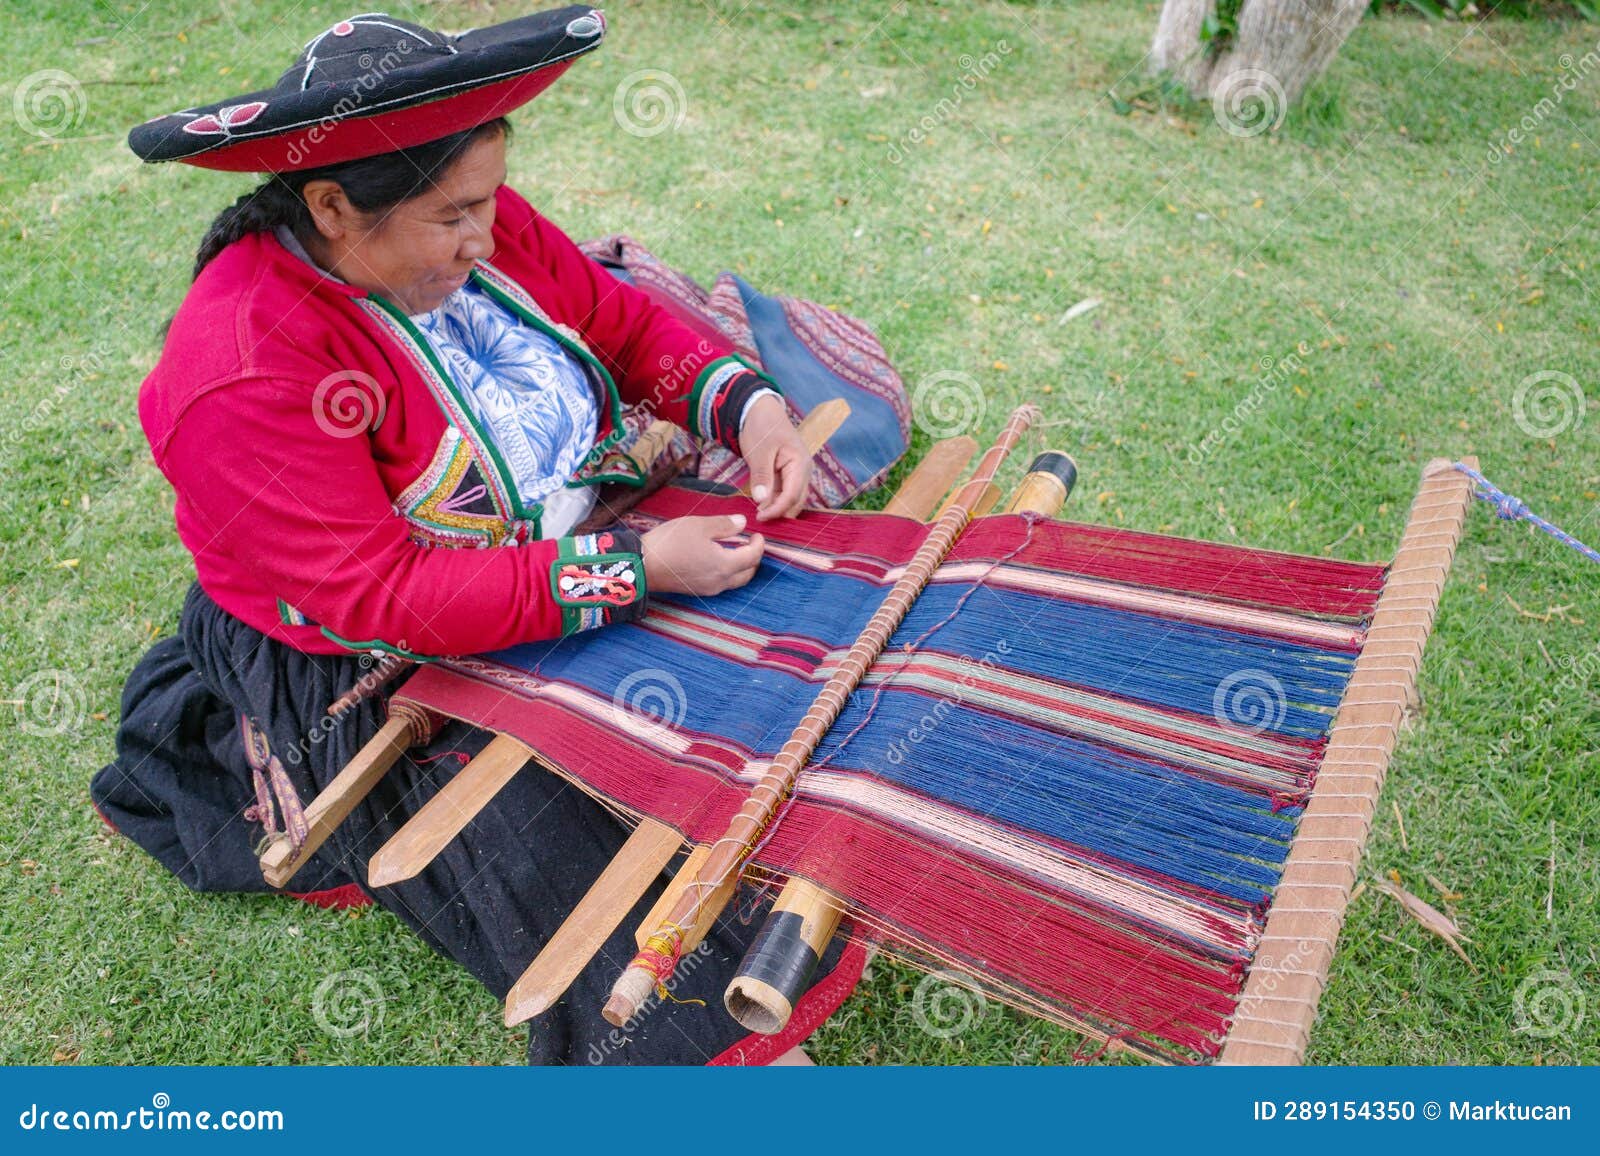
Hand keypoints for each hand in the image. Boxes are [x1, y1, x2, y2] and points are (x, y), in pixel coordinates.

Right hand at [641, 514, 764, 595]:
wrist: (641, 565)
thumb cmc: (670, 543)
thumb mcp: (698, 525)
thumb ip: (724, 524)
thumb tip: (742, 523)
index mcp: (725, 565)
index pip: (753, 557)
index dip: (759, 545)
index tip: (757, 534)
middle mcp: (720, 582)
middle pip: (747, 574)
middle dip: (754, 559)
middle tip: (750, 544)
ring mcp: (707, 589)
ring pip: (734, 581)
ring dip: (740, 567)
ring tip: (735, 549)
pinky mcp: (696, 590)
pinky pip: (720, 583)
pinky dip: (727, 572)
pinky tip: (717, 559)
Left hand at [739, 393, 810, 520]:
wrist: (758, 409)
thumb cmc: (761, 425)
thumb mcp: (759, 451)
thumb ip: (762, 475)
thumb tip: (761, 500)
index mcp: (800, 463)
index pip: (793, 495)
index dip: (777, 509)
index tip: (760, 517)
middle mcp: (802, 470)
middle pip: (796, 500)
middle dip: (780, 512)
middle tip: (759, 520)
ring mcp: (795, 472)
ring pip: (790, 498)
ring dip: (776, 508)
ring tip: (758, 515)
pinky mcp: (786, 474)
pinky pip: (783, 492)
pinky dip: (773, 501)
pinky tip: (761, 506)